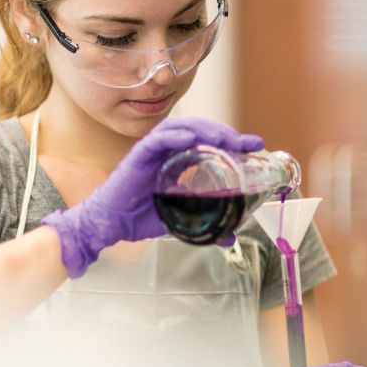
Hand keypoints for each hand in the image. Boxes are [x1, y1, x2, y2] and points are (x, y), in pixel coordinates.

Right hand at [42, 117, 262, 276]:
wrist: (110, 225)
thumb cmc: (139, 217)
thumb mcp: (180, 220)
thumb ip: (205, 226)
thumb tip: (230, 238)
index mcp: (177, 158)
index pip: (207, 139)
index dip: (232, 139)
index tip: (255, 145)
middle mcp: (165, 150)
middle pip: (198, 128)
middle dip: (224, 132)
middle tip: (247, 142)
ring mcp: (151, 151)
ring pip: (180, 128)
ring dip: (205, 130)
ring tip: (225, 138)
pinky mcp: (137, 157)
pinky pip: (156, 141)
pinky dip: (174, 137)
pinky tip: (191, 139)